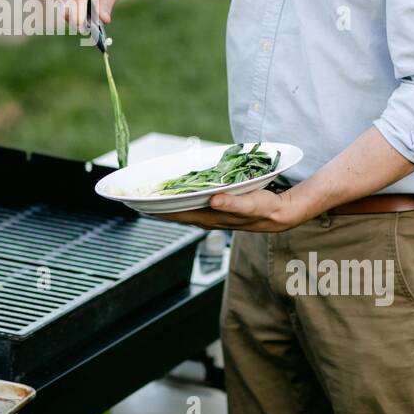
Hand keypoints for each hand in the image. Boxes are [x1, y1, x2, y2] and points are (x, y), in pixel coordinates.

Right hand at [53, 0, 141, 29]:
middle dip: (78, 21)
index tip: (83, 29)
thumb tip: (103, 21)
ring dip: (76, 16)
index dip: (78, 15)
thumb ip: (107, 4)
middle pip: (68, 6)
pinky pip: (63, 5)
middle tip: (92, 29)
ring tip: (92, 12)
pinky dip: (72, 9)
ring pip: (64, 9)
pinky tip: (84, 3)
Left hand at [152, 187, 309, 231]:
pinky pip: (190, 206)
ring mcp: (210, 215)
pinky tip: (174, 195)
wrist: (279, 215)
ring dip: (165, 205)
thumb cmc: (264, 208)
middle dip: (155, 207)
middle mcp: (207, 218)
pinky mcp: (215, 210)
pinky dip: (179, 201)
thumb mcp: (251, 204)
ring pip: (181, 210)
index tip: (138, 204)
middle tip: (134, 198)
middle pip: (174, 213)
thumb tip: (213, 199)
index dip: (157, 210)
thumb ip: (232, 203)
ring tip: (148, 197)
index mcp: (211, 217)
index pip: (177, 214)